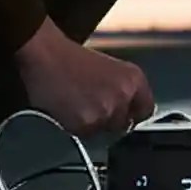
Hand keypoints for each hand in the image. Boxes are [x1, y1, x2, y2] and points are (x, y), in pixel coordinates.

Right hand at [14, 17, 155, 137]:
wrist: (45, 55)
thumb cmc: (72, 59)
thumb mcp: (110, 69)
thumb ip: (124, 90)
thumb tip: (129, 111)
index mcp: (134, 79)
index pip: (146, 110)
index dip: (131, 114)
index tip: (123, 115)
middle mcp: (124, 95)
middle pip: (124, 124)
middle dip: (110, 120)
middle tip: (91, 106)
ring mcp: (106, 110)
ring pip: (104, 131)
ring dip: (93, 124)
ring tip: (78, 105)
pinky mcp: (87, 123)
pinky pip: (86, 135)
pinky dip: (77, 127)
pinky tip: (68, 110)